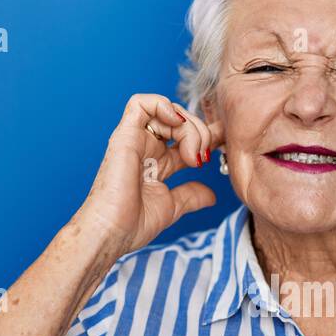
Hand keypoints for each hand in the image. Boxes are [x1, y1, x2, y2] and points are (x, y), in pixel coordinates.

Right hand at [80, 93, 221, 254]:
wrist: (112, 232)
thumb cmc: (132, 224)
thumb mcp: (172, 208)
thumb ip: (191, 196)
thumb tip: (211, 195)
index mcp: (156, 163)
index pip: (185, 137)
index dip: (207, 134)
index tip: (223, 142)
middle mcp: (146, 148)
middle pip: (180, 121)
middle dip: (201, 132)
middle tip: (203, 157)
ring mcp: (135, 139)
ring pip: (167, 110)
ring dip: (188, 125)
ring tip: (192, 152)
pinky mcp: (125, 135)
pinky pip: (140, 103)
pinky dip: (162, 105)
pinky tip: (176, 124)